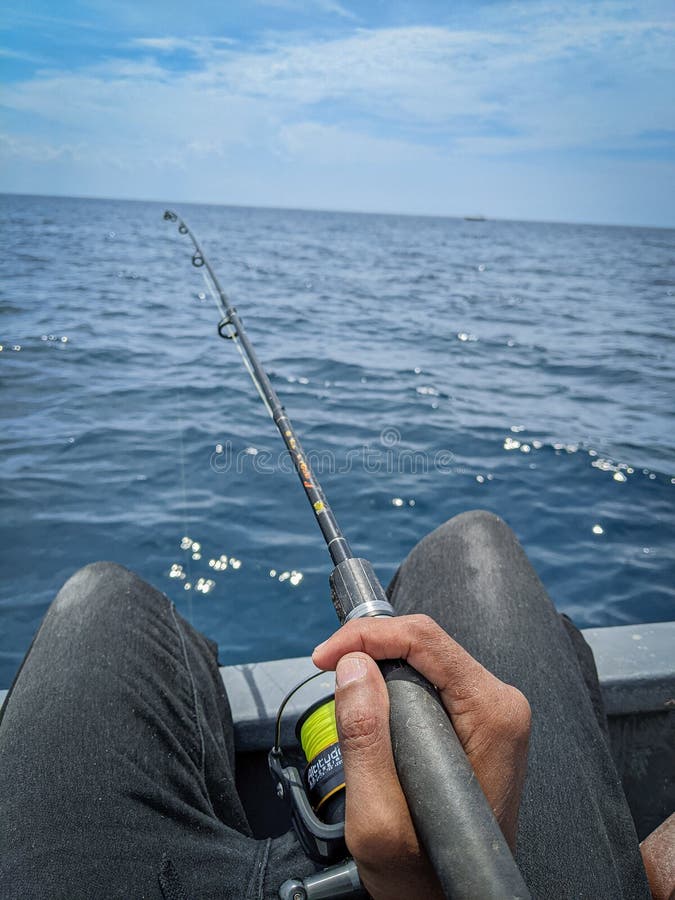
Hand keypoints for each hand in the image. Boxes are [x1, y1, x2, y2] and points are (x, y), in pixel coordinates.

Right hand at [312, 614, 530, 899]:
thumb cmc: (425, 878)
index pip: (424, 639)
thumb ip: (364, 740)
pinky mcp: (475, 721)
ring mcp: (490, 712)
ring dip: (378, 670)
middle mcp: (500, 704)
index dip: (366, 637)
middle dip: (369, 651)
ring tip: (346, 698)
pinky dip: (391, 688)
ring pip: (422, 660)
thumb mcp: (378, 822)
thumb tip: (353, 665)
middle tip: (328, 674)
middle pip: (424, 643)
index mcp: (492, 715)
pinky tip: (371, 709)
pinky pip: (427, 681)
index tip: (323, 658)